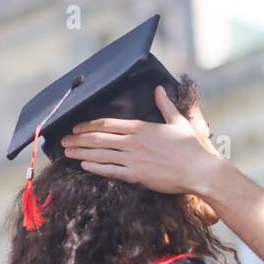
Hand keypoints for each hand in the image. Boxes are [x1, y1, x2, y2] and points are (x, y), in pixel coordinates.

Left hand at [63, 87, 222, 195]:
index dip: (88, 125)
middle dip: (78, 138)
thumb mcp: (178, 122)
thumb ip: (165, 105)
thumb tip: (159, 88)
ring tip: (67, 152)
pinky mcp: (137, 175)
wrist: (199, 170)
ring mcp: (133, 159)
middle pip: (98, 138)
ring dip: (81, 152)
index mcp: (141, 127)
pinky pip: (110, 170)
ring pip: (100, 153)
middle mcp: (133, 141)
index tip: (76, 127)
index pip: (107, 123)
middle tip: (64, 140)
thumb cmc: (191, 148)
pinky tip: (84, 165)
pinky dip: (95, 167)